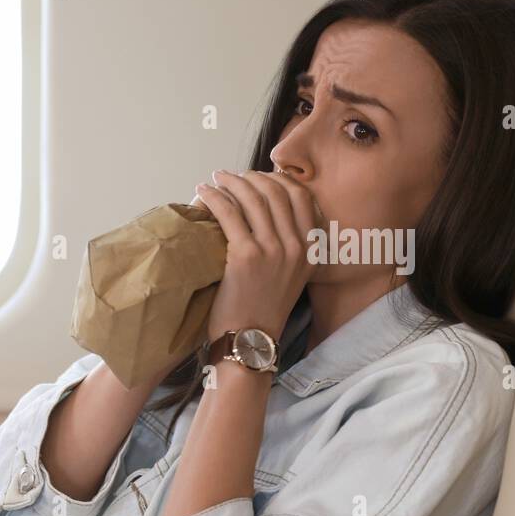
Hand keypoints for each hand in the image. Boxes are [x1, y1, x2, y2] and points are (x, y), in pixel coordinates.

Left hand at [195, 169, 315, 343]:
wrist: (250, 339)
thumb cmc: (264, 307)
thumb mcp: (293, 275)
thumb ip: (292, 245)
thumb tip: (269, 210)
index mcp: (311, 249)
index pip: (301, 197)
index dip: (278, 178)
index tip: (258, 176)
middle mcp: (298, 247)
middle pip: (275, 192)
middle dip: (251, 177)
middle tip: (232, 176)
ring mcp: (274, 250)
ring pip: (252, 198)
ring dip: (231, 182)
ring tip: (216, 179)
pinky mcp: (247, 256)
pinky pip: (229, 213)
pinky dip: (214, 197)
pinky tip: (204, 192)